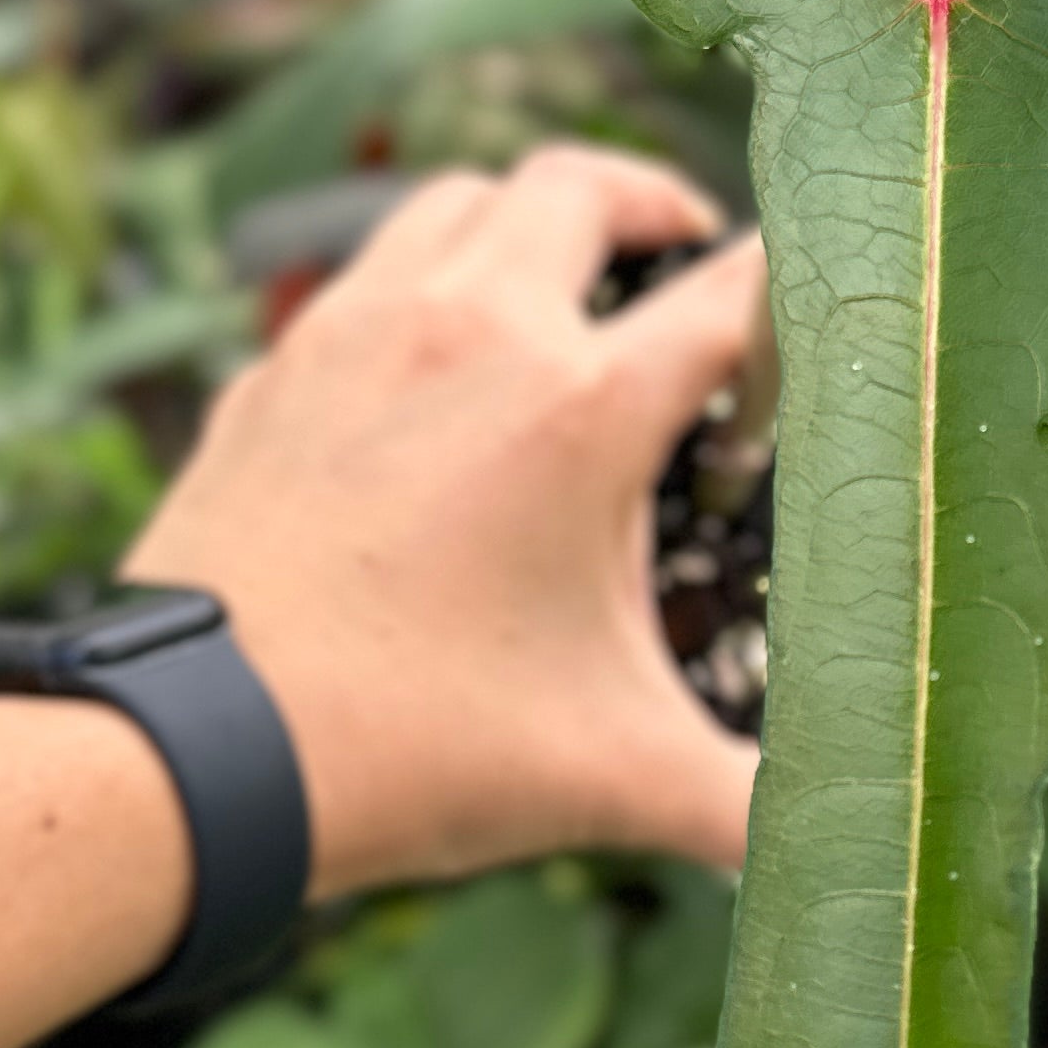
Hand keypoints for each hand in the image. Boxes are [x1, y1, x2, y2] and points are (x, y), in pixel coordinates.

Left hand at [127, 144, 765, 893]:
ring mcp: (355, 339)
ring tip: (561, 275)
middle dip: (653, 202)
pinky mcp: (272, 376)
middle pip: (582, 186)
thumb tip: (856, 860)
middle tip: (685, 243)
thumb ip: (752, 808)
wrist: (192, 750)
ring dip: (526, 220)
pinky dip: (418, 288)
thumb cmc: (411, 751)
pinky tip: (428, 365)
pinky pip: (360, 280)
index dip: (795, 285)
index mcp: (578, 407)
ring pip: (457, 202)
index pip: (731, 295)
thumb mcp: (616, 780)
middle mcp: (469, 334)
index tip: (821, 297)